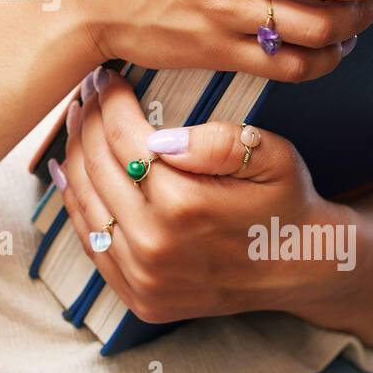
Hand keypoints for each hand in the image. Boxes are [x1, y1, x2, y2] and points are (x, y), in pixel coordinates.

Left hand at [52, 68, 358, 324]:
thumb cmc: (285, 201)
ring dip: (74, 156)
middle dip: (88, 121)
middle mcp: (154, 246)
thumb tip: (162, 137)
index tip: (105, 77)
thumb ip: (220, 141)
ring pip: (86, 203)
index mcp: (184, 205)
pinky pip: (91, 241)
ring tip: (78, 122)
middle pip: (97, 167)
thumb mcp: (272, 157)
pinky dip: (77, 202)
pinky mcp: (138, 296)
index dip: (109, 101)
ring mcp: (142, 277)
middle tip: (87, 92)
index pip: (124, 138)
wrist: (302, 268)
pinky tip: (70, 172)